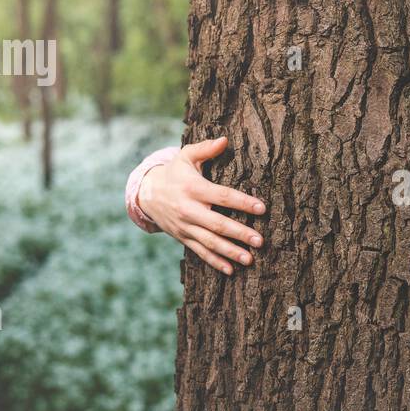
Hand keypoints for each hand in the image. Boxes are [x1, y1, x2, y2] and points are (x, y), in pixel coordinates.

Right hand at [137, 137, 265, 273]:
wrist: (147, 194)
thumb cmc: (174, 173)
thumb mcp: (186, 156)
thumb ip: (205, 148)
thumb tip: (225, 140)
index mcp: (193, 188)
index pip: (222, 196)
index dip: (242, 202)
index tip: (262, 208)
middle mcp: (189, 209)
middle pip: (217, 223)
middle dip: (239, 233)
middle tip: (260, 240)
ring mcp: (185, 226)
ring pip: (209, 242)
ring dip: (230, 252)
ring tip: (249, 259)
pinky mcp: (183, 238)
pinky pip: (200, 252)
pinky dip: (215, 262)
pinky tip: (231, 270)